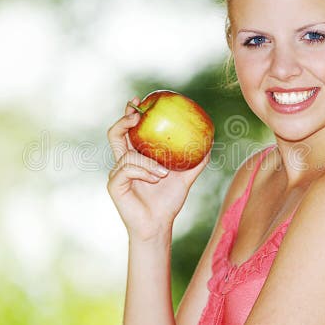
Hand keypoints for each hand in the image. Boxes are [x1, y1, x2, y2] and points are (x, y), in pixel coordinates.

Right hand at [107, 96, 210, 242]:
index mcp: (136, 156)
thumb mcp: (185, 178)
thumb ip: (195, 161)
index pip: (128, 130)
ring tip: (163, 172)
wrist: (159, 225)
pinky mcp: (114, 185)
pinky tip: (156, 179)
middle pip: (115, 134)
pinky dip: (144, 171)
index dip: (130, 113)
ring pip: (127, 154)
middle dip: (124, 120)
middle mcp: (123, 162)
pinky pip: (128, 169)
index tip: (139, 99)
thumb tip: (210, 142)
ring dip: (147, 161)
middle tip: (137, 115)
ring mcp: (116, 173)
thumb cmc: (168, 202)